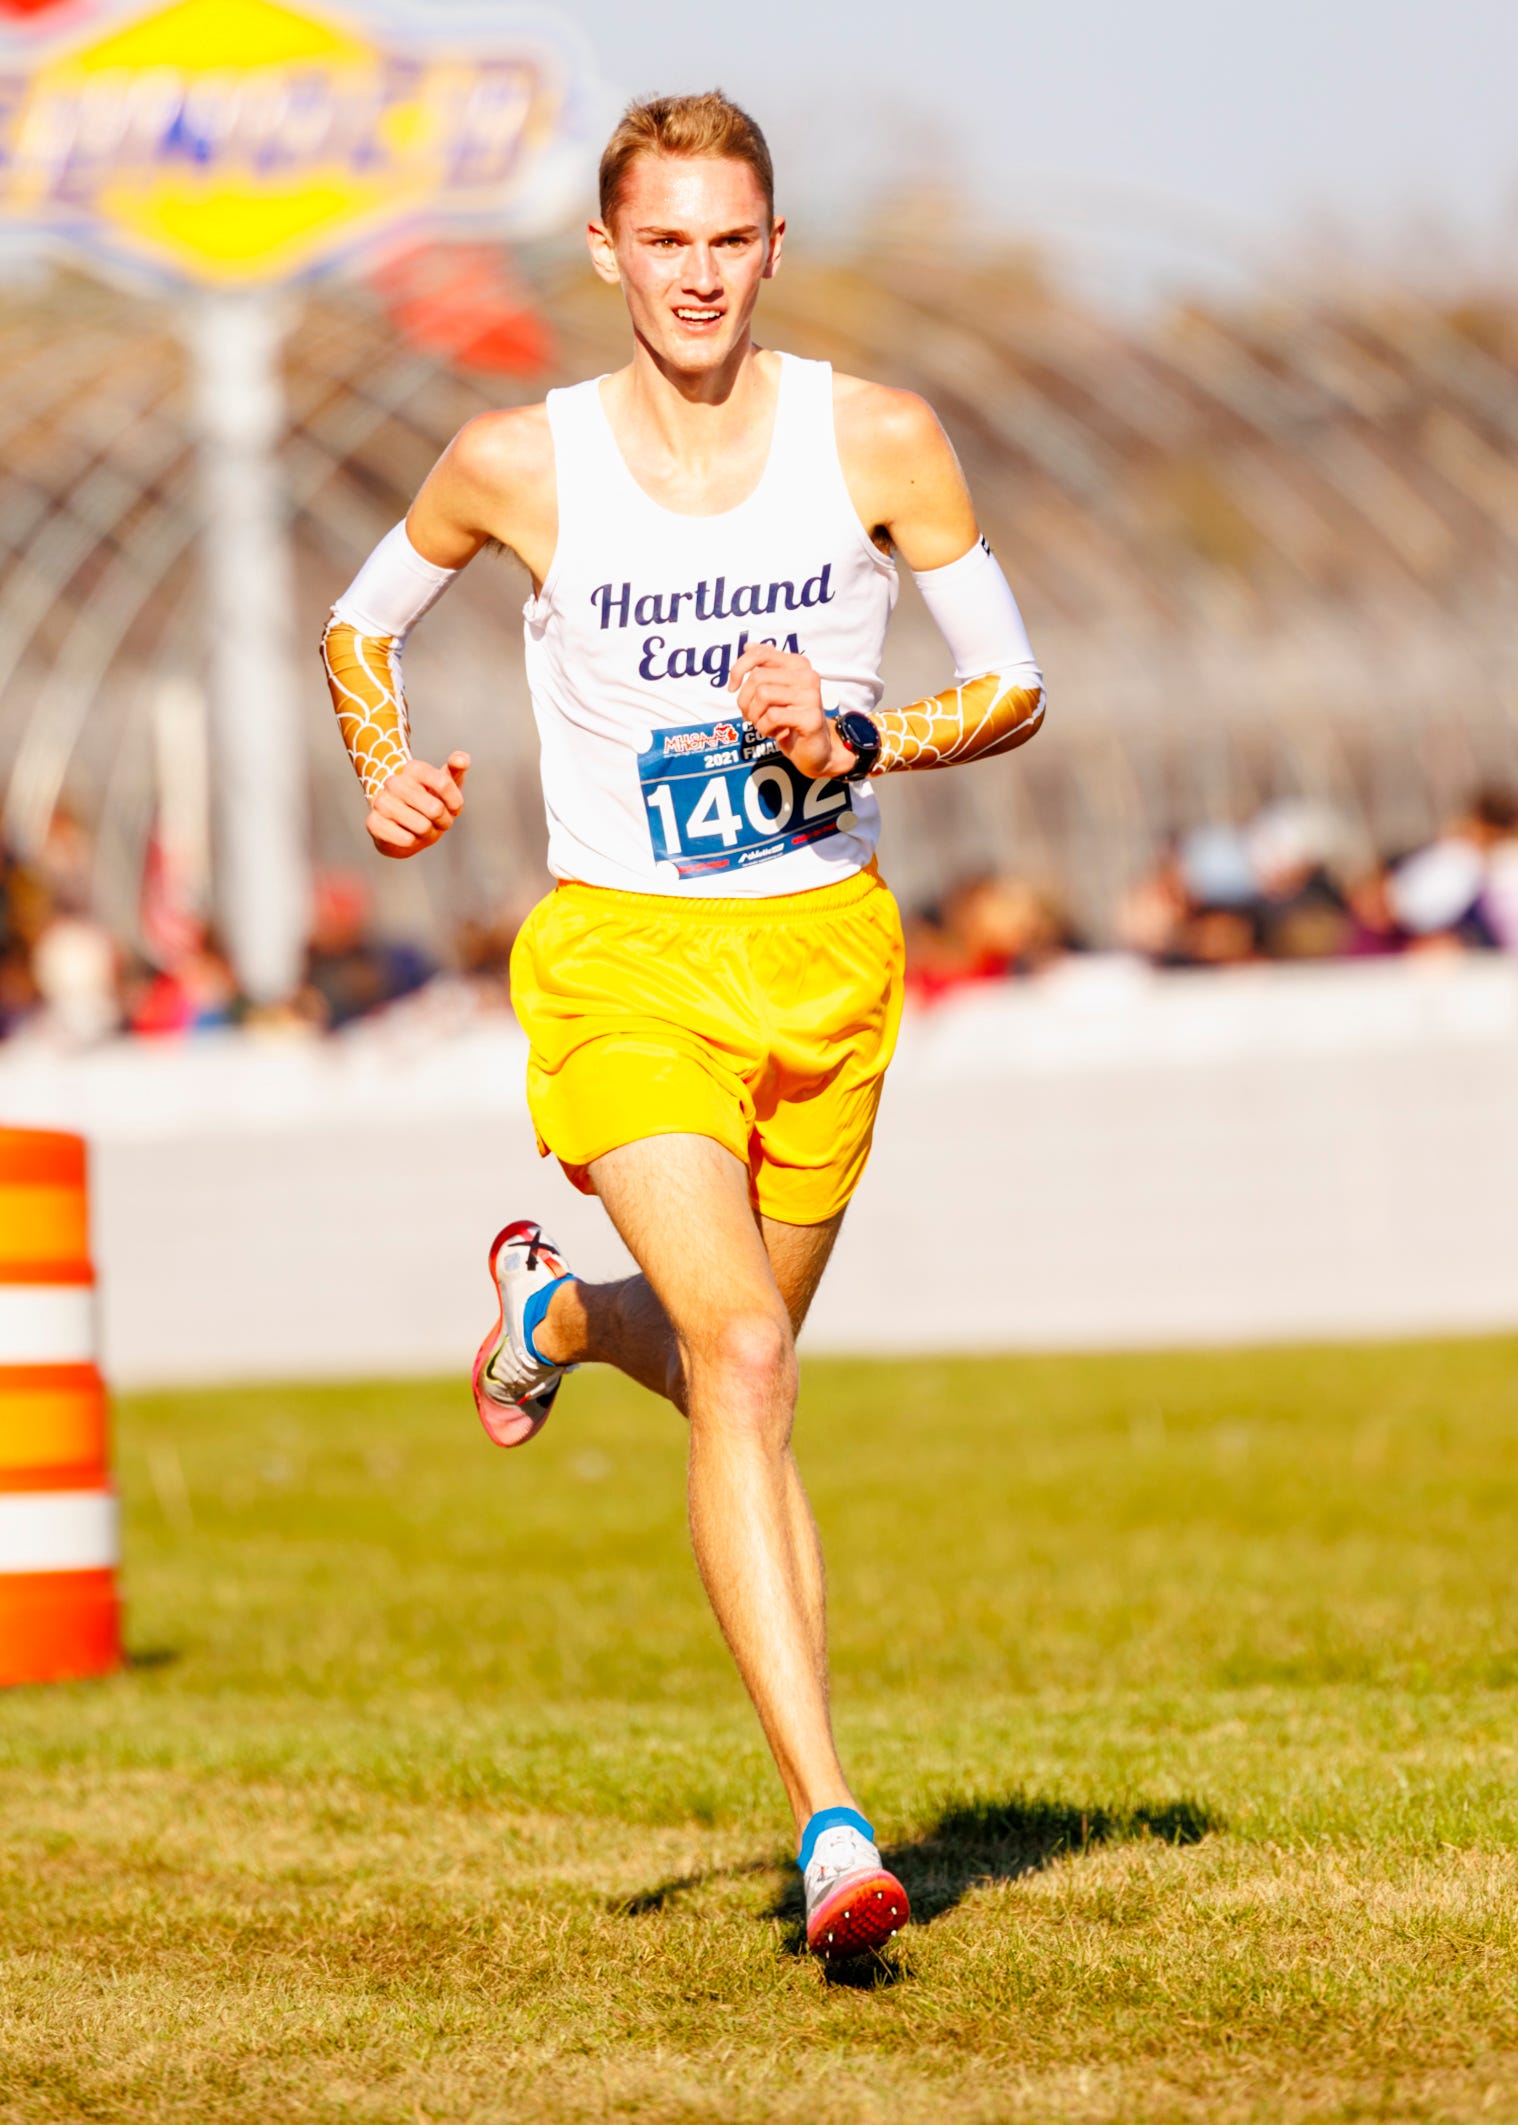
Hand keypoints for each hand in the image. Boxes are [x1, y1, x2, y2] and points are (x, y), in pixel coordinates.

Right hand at [367, 752, 470, 857]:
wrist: (404, 827)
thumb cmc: (429, 803)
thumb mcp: (447, 784)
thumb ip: (458, 766)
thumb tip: (461, 760)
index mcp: (413, 768)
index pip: (443, 783)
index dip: (455, 802)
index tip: (454, 807)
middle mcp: (394, 782)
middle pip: (435, 808)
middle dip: (444, 821)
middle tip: (438, 821)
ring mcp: (381, 801)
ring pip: (422, 826)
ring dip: (429, 833)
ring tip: (422, 828)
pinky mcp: (373, 823)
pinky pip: (406, 839)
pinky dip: (413, 842)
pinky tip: (407, 835)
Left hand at [728, 644, 849, 779]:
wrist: (815, 748)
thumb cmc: (790, 718)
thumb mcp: (775, 690)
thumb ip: (764, 667)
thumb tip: (748, 645)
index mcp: (798, 664)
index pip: (761, 653)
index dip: (739, 668)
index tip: (732, 687)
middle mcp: (807, 676)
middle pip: (758, 677)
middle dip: (744, 699)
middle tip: (749, 715)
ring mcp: (811, 697)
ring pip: (763, 695)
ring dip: (754, 715)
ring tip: (763, 723)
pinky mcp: (811, 718)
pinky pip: (772, 717)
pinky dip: (764, 728)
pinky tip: (773, 732)